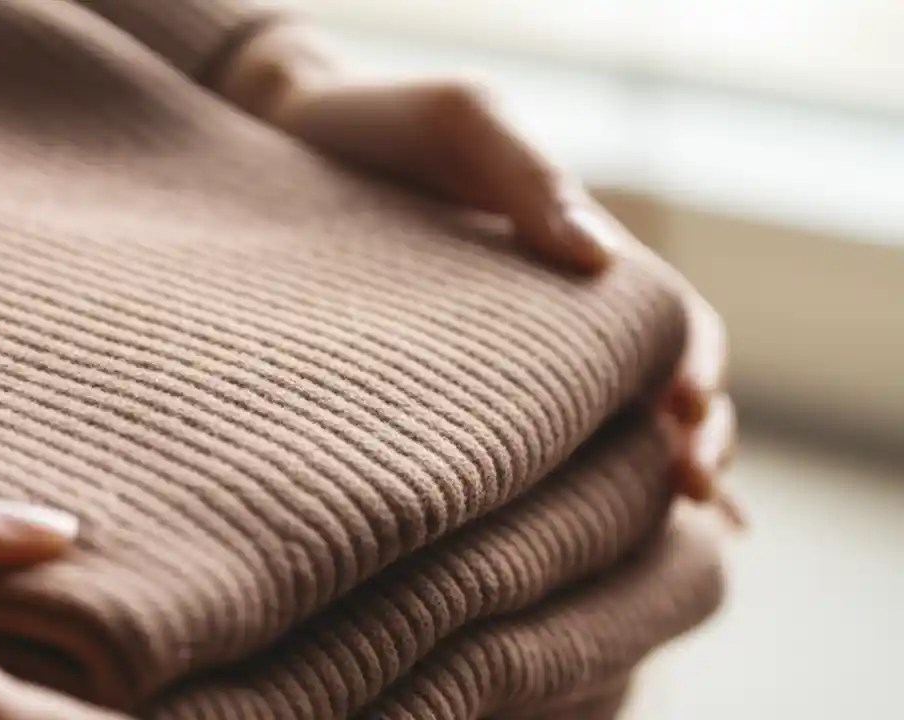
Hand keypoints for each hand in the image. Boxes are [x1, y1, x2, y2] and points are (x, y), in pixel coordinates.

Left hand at [215, 25, 735, 509]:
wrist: (287, 145)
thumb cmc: (385, 125)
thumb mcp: (464, 122)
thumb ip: (529, 177)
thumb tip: (598, 260)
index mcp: (582, 266)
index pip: (672, 330)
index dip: (693, 377)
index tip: (686, 416)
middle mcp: (553, 329)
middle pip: (650, 402)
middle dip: (685, 450)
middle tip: (689, 494)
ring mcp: (500, 368)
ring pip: (588, 444)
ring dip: (624, 493)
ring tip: (631, 545)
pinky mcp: (433, 396)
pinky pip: (501, 459)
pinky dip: (537, 508)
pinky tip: (544, 561)